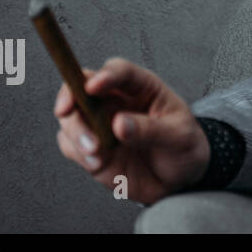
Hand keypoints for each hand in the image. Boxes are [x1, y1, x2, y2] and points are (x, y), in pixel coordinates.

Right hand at [53, 57, 210, 204]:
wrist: (178, 179)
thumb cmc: (183, 147)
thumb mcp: (178, 137)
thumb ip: (150, 130)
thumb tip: (119, 124)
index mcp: (143, 88)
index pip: (121, 72)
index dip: (105, 75)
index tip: (93, 87)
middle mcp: (116, 101)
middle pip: (82, 86)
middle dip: (71, 98)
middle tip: (68, 113)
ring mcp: (99, 124)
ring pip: (71, 117)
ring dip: (76, 132)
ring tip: (96, 153)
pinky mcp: (89, 147)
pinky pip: (70, 144)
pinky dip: (77, 152)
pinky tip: (97, 164)